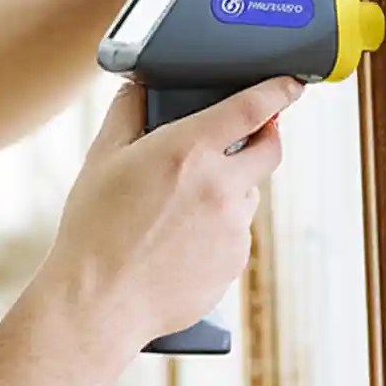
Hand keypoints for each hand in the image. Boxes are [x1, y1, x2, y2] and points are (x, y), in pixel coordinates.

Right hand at [39, 77, 302, 345]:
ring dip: (229, 190)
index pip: (252, 108)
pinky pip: (235, 235)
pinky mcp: (234, 263)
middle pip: (270, 150)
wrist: (100, 301)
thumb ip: (126, 113)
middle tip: (245, 137)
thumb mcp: (101, 159)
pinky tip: (178, 243)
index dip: (278, 91)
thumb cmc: (94, 229)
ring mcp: (233, 228)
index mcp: (188, 151)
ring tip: (179, 208)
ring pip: (247, 196)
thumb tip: (139, 87)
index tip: (290, 84)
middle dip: (265, 137)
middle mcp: (221, 186)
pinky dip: (217, 230)